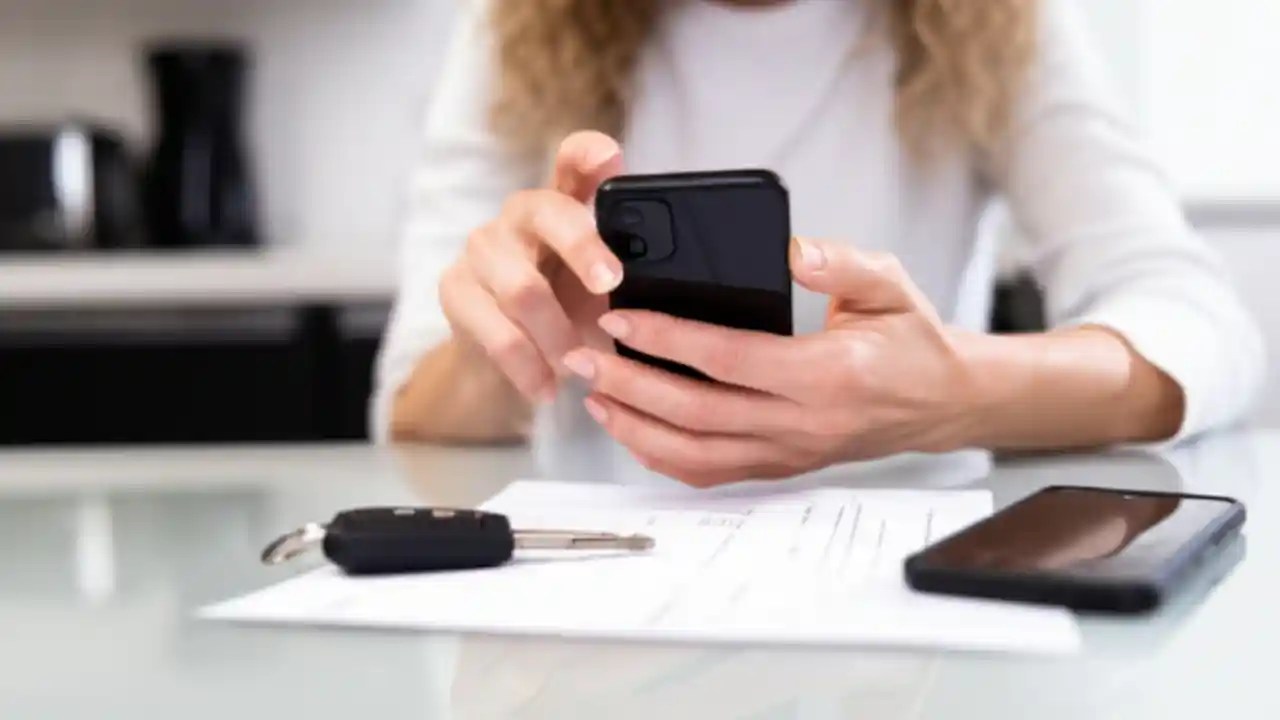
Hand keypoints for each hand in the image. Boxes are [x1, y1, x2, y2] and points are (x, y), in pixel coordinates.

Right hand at [438, 131, 624, 402]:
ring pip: (522, 288)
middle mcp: (520, 214)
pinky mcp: (456, 289)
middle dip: (584, 249)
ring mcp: (482, 248)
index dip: (590, 152)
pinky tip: (547, 386)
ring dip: (557, 334)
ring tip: (578, 364)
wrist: (510, 355)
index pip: (574, 159)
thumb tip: (677, 287)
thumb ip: (638, 274)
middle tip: (611, 285)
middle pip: (547, 214)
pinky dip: (528, 366)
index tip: (611, 157)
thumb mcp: (609, 292)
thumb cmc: (571, 310)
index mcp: (565, 203)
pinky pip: (496, 332)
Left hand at [560, 237, 982, 485]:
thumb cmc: (911, 341)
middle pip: (698, 414)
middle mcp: (803, 424)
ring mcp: (788, 454)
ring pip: (695, 454)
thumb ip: (843, 264)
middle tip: (582, 356)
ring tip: (592, 392)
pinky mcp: (778, 466)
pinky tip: (629, 425)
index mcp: (828, 375)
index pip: (730, 360)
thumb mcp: (891, 285)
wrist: (939, 402)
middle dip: (630, 384)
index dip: (669, 340)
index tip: (621, 318)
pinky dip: (660, 455)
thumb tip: (791, 252)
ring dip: (635, 426)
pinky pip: (709, 472)